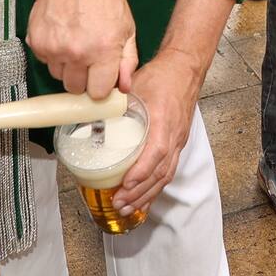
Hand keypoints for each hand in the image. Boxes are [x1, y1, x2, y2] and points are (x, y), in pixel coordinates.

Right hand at [24, 0, 138, 100]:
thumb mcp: (126, 25)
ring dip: (67, 66)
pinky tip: (63, 35)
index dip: (100, 86)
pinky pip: (46, 62)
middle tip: (88, 57)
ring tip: (75, 42)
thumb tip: (124, 86)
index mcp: (104, 50)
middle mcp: (78, 53)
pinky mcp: (38, 44)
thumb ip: (127, 59)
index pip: (98, 93)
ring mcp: (55, 49)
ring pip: (59, 76)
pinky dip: (53, 54)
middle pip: (76, 89)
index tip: (101, 78)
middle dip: (83, 78)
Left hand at [113, 48, 198, 214]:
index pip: (156, 152)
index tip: (125, 184)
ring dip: (147, 194)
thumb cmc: (163, 75)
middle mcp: (174, 135)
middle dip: (139, 192)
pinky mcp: (178, 143)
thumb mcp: (136, 85)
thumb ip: (115, 102)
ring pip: (166, 175)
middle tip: (119, 203)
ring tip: (128, 208)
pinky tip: (144, 198)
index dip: (141, 171)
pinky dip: (156, 187)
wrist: (187, 68)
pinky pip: (169, 170)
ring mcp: (178, 141)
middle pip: (160, 171)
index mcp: (163, 120)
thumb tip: (89, 112)